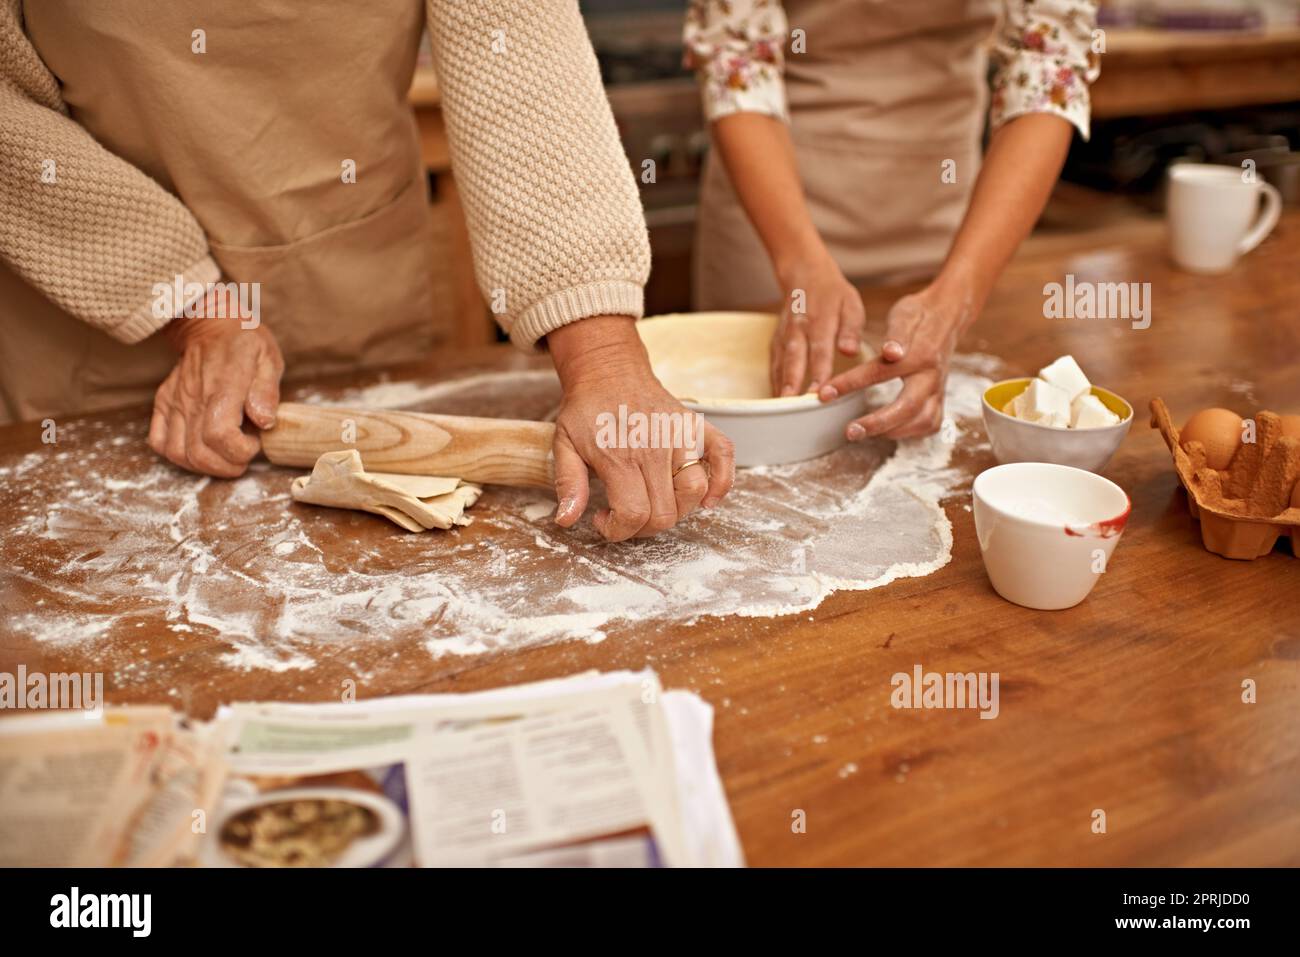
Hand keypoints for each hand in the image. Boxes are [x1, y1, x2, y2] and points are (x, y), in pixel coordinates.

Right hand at [148, 286, 283, 476]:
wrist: (207, 323)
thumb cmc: (243, 342)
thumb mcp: (267, 358)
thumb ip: (267, 392)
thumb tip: (264, 422)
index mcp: (223, 387)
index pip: (220, 435)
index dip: (240, 451)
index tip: (255, 443)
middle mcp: (194, 397)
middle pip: (199, 452)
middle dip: (227, 467)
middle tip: (243, 456)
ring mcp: (174, 401)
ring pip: (178, 453)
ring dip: (204, 466)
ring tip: (224, 455)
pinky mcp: (163, 403)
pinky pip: (159, 442)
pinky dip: (178, 455)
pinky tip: (199, 448)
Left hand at [547, 316, 734, 540]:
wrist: (607, 370)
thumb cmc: (586, 410)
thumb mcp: (563, 445)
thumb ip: (568, 484)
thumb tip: (566, 520)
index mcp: (620, 456)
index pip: (634, 515)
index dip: (618, 531)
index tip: (604, 520)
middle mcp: (654, 448)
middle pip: (665, 513)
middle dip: (643, 527)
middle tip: (625, 513)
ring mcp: (679, 435)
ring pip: (694, 491)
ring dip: (677, 510)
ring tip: (654, 503)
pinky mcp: (695, 425)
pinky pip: (724, 455)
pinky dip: (723, 481)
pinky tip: (707, 499)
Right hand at [770, 251, 865, 396]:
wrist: (805, 275)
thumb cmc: (834, 295)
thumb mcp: (851, 304)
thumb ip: (851, 329)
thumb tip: (850, 351)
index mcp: (820, 319)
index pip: (820, 349)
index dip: (818, 371)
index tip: (818, 392)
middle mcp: (798, 328)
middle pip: (794, 358)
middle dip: (792, 382)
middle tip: (791, 404)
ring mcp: (784, 335)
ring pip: (780, 362)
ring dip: (780, 385)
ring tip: (780, 409)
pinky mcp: (776, 341)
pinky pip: (774, 363)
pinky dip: (774, 381)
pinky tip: (776, 400)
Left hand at [818, 282, 976, 439]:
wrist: (947, 317)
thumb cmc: (919, 315)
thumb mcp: (905, 315)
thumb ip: (896, 335)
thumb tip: (891, 352)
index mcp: (920, 354)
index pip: (880, 372)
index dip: (849, 384)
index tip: (824, 393)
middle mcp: (932, 376)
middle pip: (908, 408)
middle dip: (877, 423)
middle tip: (850, 431)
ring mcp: (939, 390)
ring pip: (923, 422)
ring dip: (893, 432)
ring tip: (865, 432)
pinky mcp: (941, 398)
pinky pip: (931, 424)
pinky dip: (910, 433)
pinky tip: (888, 431)